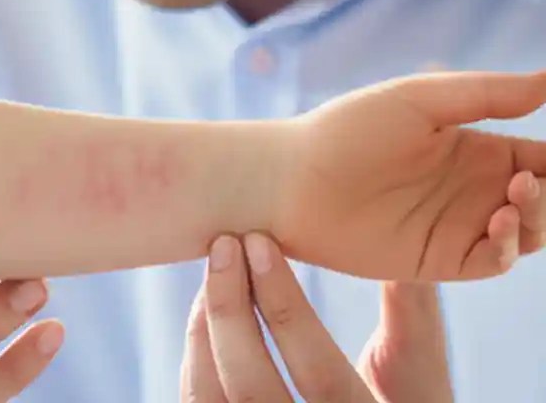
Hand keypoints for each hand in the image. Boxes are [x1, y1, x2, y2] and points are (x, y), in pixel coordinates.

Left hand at [181, 233, 453, 402]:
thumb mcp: (418, 370)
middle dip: (230, 311)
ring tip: (214, 273)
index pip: (321, 375)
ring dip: (204, 329)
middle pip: (252, 388)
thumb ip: (411, 310)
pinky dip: (196, 356)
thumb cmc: (406, 401)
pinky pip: (198, 402)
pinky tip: (206, 314)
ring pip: (210, 398)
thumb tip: (403, 228)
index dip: (285, 307)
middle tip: (224, 244)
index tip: (260, 242)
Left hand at [281, 69, 545, 279]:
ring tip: (520, 187)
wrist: (289, 180)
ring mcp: (460, 226)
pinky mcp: (440, 260)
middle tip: (539, 175)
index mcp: (476, 148)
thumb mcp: (420, 99)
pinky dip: (511, 243)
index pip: (544, 156)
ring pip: (533, 229)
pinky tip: (501, 217)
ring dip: (542, 211)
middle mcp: (475, 190)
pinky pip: (495, 259)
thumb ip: (487, 93)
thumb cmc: (345, 130)